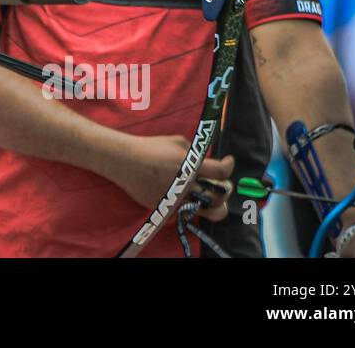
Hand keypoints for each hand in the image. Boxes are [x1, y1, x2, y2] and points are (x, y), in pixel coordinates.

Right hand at [110, 134, 235, 220]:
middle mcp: (186, 186)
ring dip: (213, 204)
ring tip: (210, 196)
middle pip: (220, 196)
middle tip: (222, 183)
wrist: (124, 160)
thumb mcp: (177, 142)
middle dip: (226, 189)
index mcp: (190, 166)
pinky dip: (190, 203)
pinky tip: (185, 194)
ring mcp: (177, 200)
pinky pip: (187, 210)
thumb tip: (207, 163)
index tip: (228, 161)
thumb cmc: (151, 147)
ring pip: (208, 212)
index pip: (221, 172)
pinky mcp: (167, 209)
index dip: (229, 166)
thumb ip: (195, 154)